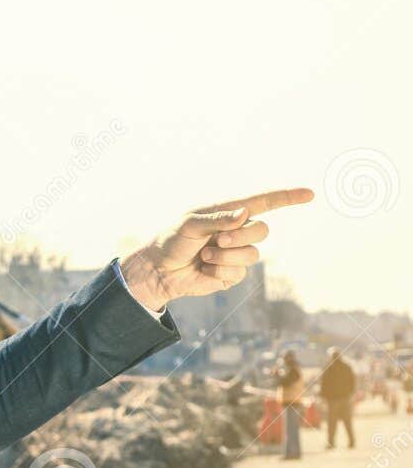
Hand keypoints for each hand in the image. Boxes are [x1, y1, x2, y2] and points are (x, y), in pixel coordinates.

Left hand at [119, 187, 314, 311]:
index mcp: (229, 212)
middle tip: (217, 240)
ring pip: (253, 254)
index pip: (265, 202)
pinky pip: (239, 271)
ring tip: (205, 255)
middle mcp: (238, 230)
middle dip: (241, 236)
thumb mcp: (189, 224)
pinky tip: (204, 268)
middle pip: (263, 230)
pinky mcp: (232, 273)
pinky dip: (220, 270)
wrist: (158, 270)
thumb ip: (217, 218)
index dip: (288, 197)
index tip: (309, 194)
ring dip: (226, 255)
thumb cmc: (171, 240)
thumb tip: (244, 213)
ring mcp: (237, 252)